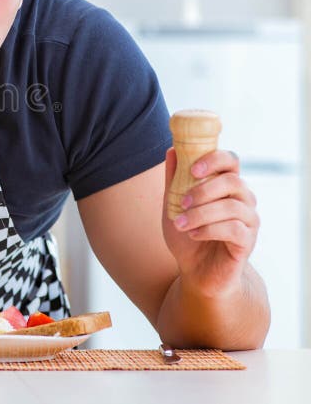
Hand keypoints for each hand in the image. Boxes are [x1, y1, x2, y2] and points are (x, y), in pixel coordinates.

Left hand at [162, 147, 259, 297]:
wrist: (195, 270)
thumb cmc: (186, 234)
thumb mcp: (173, 204)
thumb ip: (174, 178)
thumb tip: (172, 149)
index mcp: (226, 186)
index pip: (231, 160)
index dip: (214, 160)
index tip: (192, 170)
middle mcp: (243, 200)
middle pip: (234, 182)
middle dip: (203, 190)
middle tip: (181, 202)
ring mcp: (249, 221)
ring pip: (232, 207)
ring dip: (201, 214)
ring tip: (180, 223)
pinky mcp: (248, 242)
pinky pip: (235, 229)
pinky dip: (208, 230)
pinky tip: (193, 234)